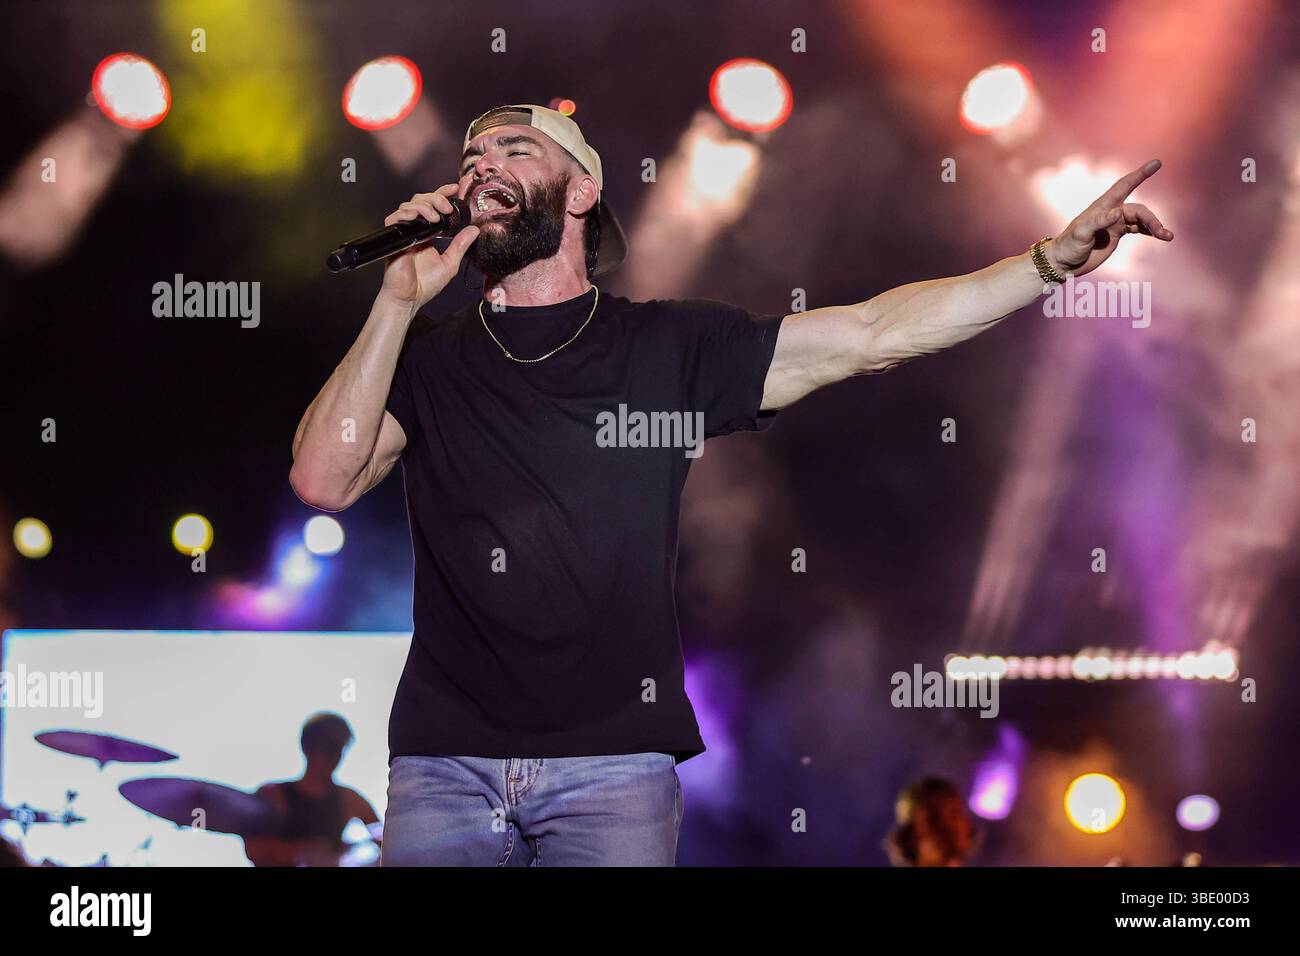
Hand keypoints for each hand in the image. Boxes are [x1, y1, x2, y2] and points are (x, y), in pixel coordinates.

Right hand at [378, 184, 479, 308]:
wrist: (409, 298)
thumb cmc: (425, 285)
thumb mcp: (450, 263)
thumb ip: (460, 245)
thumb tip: (474, 230)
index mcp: (428, 232)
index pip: (434, 206)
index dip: (442, 193)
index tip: (455, 188)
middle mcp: (416, 229)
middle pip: (421, 200)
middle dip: (435, 197)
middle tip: (446, 207)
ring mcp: (404, 232)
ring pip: (409, 205)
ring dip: (424, 205)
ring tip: (435, 216)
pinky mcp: (394, 238)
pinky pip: (395, 218)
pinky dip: (406, 214)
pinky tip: (419, 219)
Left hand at [1045, 159, 1173, 277]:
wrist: (1063, 262)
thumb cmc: (1068, 246)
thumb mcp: (1081, 234)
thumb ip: (1098, 222)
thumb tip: (1118, 212)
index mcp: (1103, 206)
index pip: (1125, 185)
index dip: (1141, 174)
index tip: (1157, 163)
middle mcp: (1112, 211)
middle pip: (1139, 209)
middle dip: (1152, 219)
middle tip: (1162, 233)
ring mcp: (1115, 223)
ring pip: (1142, 219)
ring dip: (1155, 226)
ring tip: (1168, 237)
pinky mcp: (1117, 234)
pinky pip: (1139, 228)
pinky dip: (1150, 231)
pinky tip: (1160, 236)